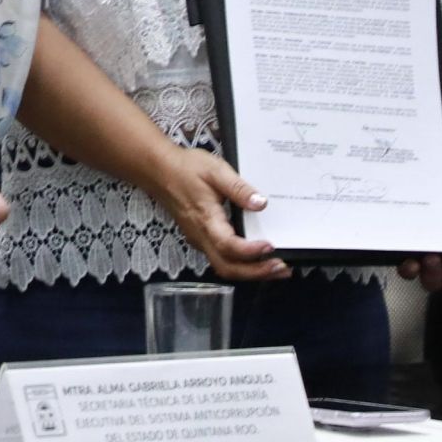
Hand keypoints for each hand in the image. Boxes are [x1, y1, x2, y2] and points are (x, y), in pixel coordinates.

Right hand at [150, 148, 283, 280]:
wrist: (159, 170)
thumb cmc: (186, 168)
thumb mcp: (215, 170)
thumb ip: (239, 188)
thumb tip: (261, 203)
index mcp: (206, 220)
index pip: (228, 246)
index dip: (251, 251)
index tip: (271, 246)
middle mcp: (201, 236)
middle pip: (228, 268)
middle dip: (256, 273)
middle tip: (283, 268)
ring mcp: (200, 240)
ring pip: (225, 267)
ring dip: (251, 273)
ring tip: (275, 268)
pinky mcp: (201, 239)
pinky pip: (221, 260)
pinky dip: (242, 265)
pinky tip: (257, 258)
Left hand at [395, 189, 441, 291]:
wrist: (434, 177)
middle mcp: (440, 260)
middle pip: (440, 283)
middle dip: (437, 275)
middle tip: (432, 257)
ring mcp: (418, 256)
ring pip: (418, 278)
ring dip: (418, 273)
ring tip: (415, 259)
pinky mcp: (400, 249)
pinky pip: (402, 266)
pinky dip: (404, 266)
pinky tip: (403, 256)